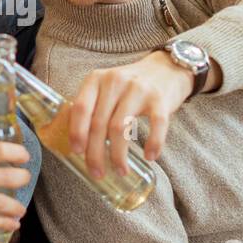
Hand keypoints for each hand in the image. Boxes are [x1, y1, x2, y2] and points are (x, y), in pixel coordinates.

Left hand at [67, 51, 192, 178]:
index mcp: (96, 79)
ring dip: (118, 155)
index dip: (76, 132)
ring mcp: (138, 89)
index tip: (77, 152)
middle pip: (99, 123)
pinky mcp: (160, 98)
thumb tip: (77, 144)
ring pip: (120, 128)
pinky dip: (153, 143)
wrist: (166, 68)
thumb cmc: (130, 86)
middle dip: (95, 154)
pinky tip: (149, 156)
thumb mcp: (105, 88)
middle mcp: (115, 82)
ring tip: (120, 171)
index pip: (80, 108)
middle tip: (97, 173)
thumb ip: (91, 107)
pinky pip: (156, 125)